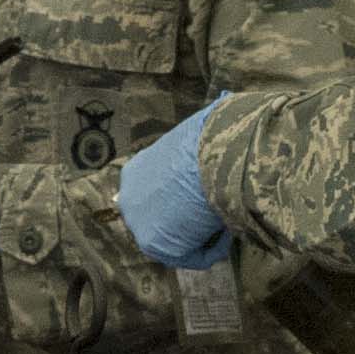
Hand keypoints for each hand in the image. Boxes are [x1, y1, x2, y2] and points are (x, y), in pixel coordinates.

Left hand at [116, 99, 230, 268]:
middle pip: (163, 219)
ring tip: (226, 219)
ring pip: (178, 239)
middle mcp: (127, 198)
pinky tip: (227, 232)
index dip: (182, 201)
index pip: (155, 195)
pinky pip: (191, 256)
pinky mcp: (154, 246)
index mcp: (135, 172)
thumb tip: (225, 97)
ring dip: (203, 234)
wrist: (209, 159)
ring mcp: (136, 223)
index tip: (206, 200)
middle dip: (189, 221)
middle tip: (218, 215)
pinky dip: (212, 249)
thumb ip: (202, 128)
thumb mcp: (200, 132)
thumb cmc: (209, 141)